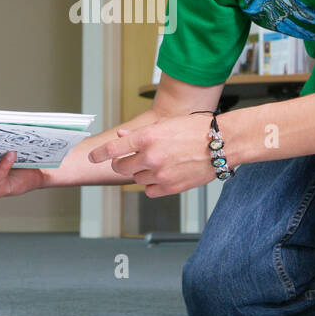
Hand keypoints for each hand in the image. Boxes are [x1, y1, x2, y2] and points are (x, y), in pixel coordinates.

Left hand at [86, 114, 216, 196]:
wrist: (222, 143)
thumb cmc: (196, 130)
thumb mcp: (165, 124)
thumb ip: (140, 134)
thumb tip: (121, 138)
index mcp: (147, 137)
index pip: (113, 149)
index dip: (99, 154)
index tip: (92, 157)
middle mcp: (150, 157)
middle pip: (120, 167)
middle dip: (122, 163)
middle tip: (130, 159)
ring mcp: (160, 174)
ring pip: (137, 178)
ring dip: (142, 172)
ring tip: (160, 162)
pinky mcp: (170, 188)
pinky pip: (150, 190)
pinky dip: (153, 184)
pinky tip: (164, 174)